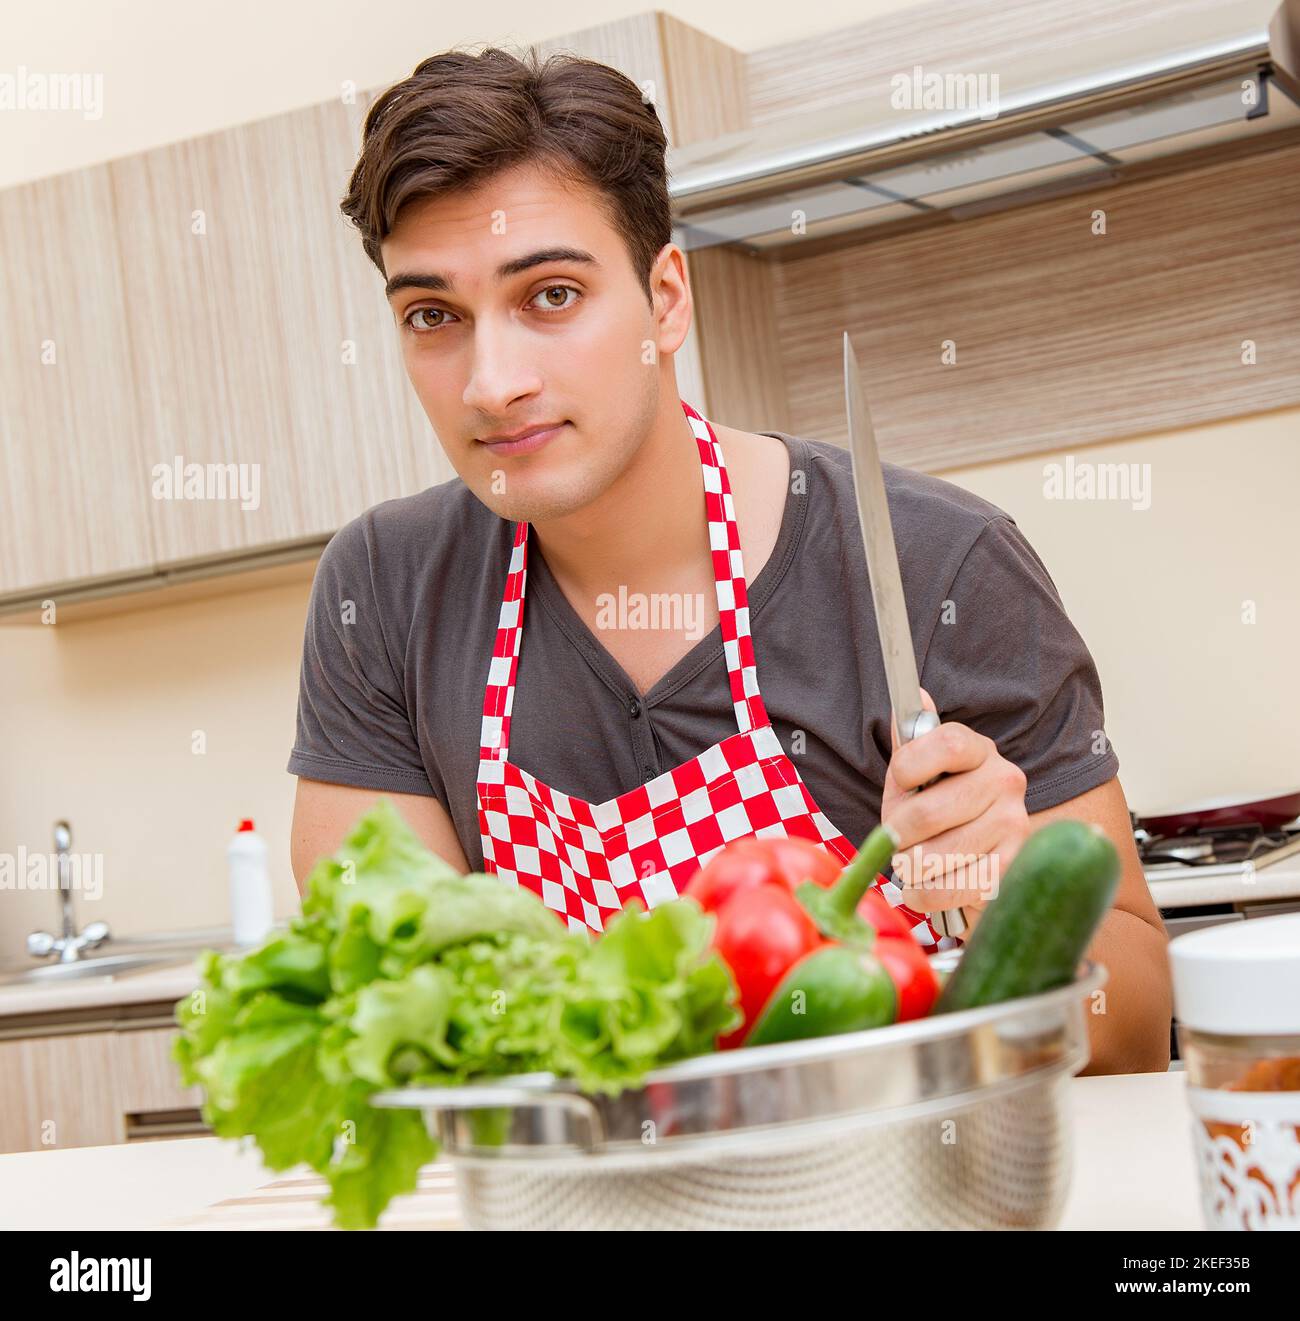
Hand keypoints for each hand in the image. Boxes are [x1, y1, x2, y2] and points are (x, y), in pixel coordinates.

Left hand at [880, 688, 1028, 927]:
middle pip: (927, 812)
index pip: (944, 743)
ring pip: (935, 855)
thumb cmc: (937, 811)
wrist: (978, 862)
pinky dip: (925, 894)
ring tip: (913, 863)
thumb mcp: (916, 776)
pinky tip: (926, 886)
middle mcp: (1005, 781)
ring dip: (910, 867)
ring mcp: (1014, 825)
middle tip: (897, 840)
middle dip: (898, 833)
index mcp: (977, 750)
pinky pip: (950, 889)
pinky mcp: (1013, 869)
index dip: (908, 766)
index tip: (900, 782)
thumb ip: (910, 742)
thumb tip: (913, 694)